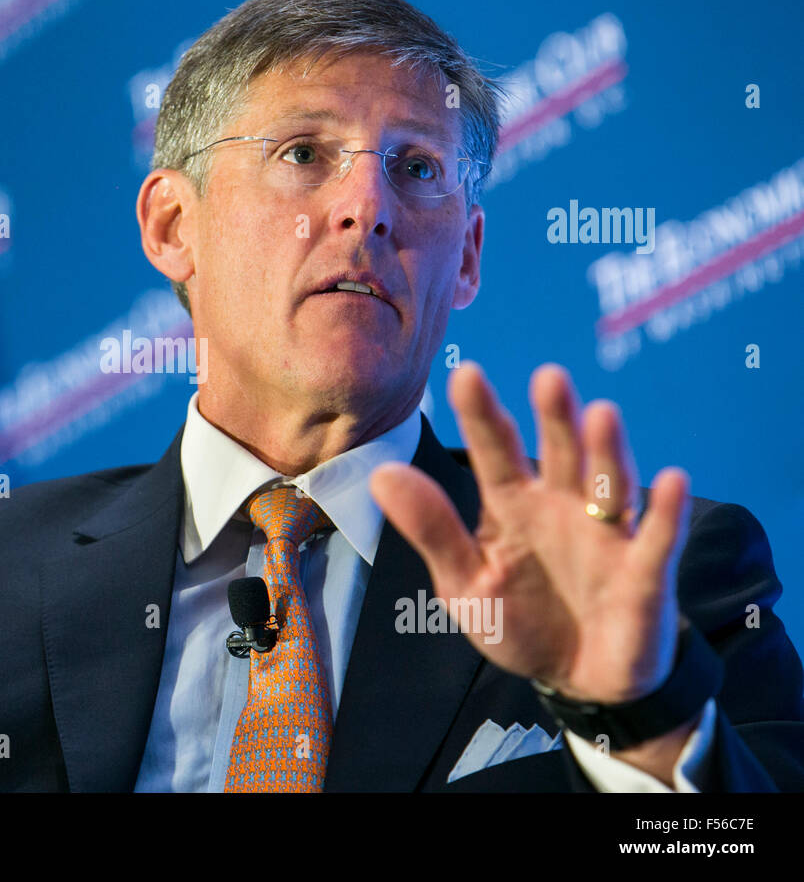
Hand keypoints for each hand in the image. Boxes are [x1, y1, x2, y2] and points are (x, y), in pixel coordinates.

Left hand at [369, 361, 691, 705]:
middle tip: (548, 377)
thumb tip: (381, 473)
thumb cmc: (520, 621)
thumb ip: (431, 529)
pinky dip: (665, 512)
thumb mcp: (465, 584)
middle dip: (556, 418)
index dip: (482, 415)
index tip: (466, 374)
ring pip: (608, 483)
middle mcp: (562, 508)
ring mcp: (606, 536)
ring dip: (606, 451)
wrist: (578, 679)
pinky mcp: (644, 573)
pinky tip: (670, 480)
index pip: (495, 453)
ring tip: (601, 414)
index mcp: (512, 507)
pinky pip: (656, 538)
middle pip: (560, 453)